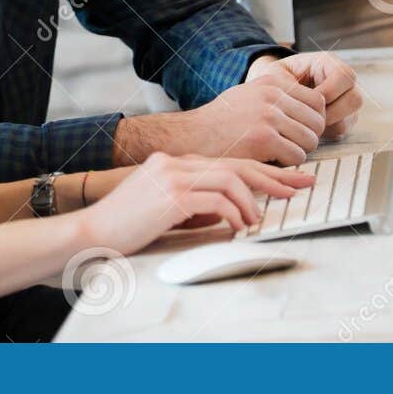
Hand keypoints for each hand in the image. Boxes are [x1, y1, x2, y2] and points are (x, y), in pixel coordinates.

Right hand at [79, 154, 314, 254]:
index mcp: (174, 162)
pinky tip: (238, 225)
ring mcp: (173, 175)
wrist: (92, 231)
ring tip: (258, 219)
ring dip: (251, 201)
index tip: (290, 180)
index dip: (262, 172)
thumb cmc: (126, 226)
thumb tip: (231, 213)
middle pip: (236, 163)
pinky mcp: (171, 195)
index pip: (228, 161)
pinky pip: (216, 200)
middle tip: (301, 186)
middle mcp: (175, 162)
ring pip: (230, 178)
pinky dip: (234, 213)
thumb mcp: (165, 209)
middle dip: (273, 177)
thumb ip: (195, 204)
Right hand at [187, 68, 326, 164]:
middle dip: (308, 138)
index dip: (313, 120)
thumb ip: (277, 96)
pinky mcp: (264, 138)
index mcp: (271, 82)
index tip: (300, 131)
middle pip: (317, 121)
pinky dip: (288, 164)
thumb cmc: (219, 120)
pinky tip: (270, 161)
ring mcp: (269, 115)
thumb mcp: (249, 94)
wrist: (193, 135)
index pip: (318, 100)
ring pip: (310, 140)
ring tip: (279, 154)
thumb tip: (313, 105)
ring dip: (299, 152)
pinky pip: (297, 156)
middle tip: (291, 146)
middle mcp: (272, 95)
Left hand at [248, 52, 362, 140]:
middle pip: (355, 98)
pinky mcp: (343, 119)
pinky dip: (326, 131)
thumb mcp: (276, 74)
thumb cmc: (275, 79)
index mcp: (328, 64)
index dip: (330, 90)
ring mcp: (345, 102)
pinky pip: (343, 130)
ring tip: (306, 122)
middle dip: (331, 111)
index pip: (345, 76)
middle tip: (308, 115)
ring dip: (328, 123)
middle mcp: (343, 83)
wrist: (273, 92)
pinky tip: (308, 127)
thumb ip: (288, 82)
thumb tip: (298, 97)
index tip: (308, 98)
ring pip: (351, 118)